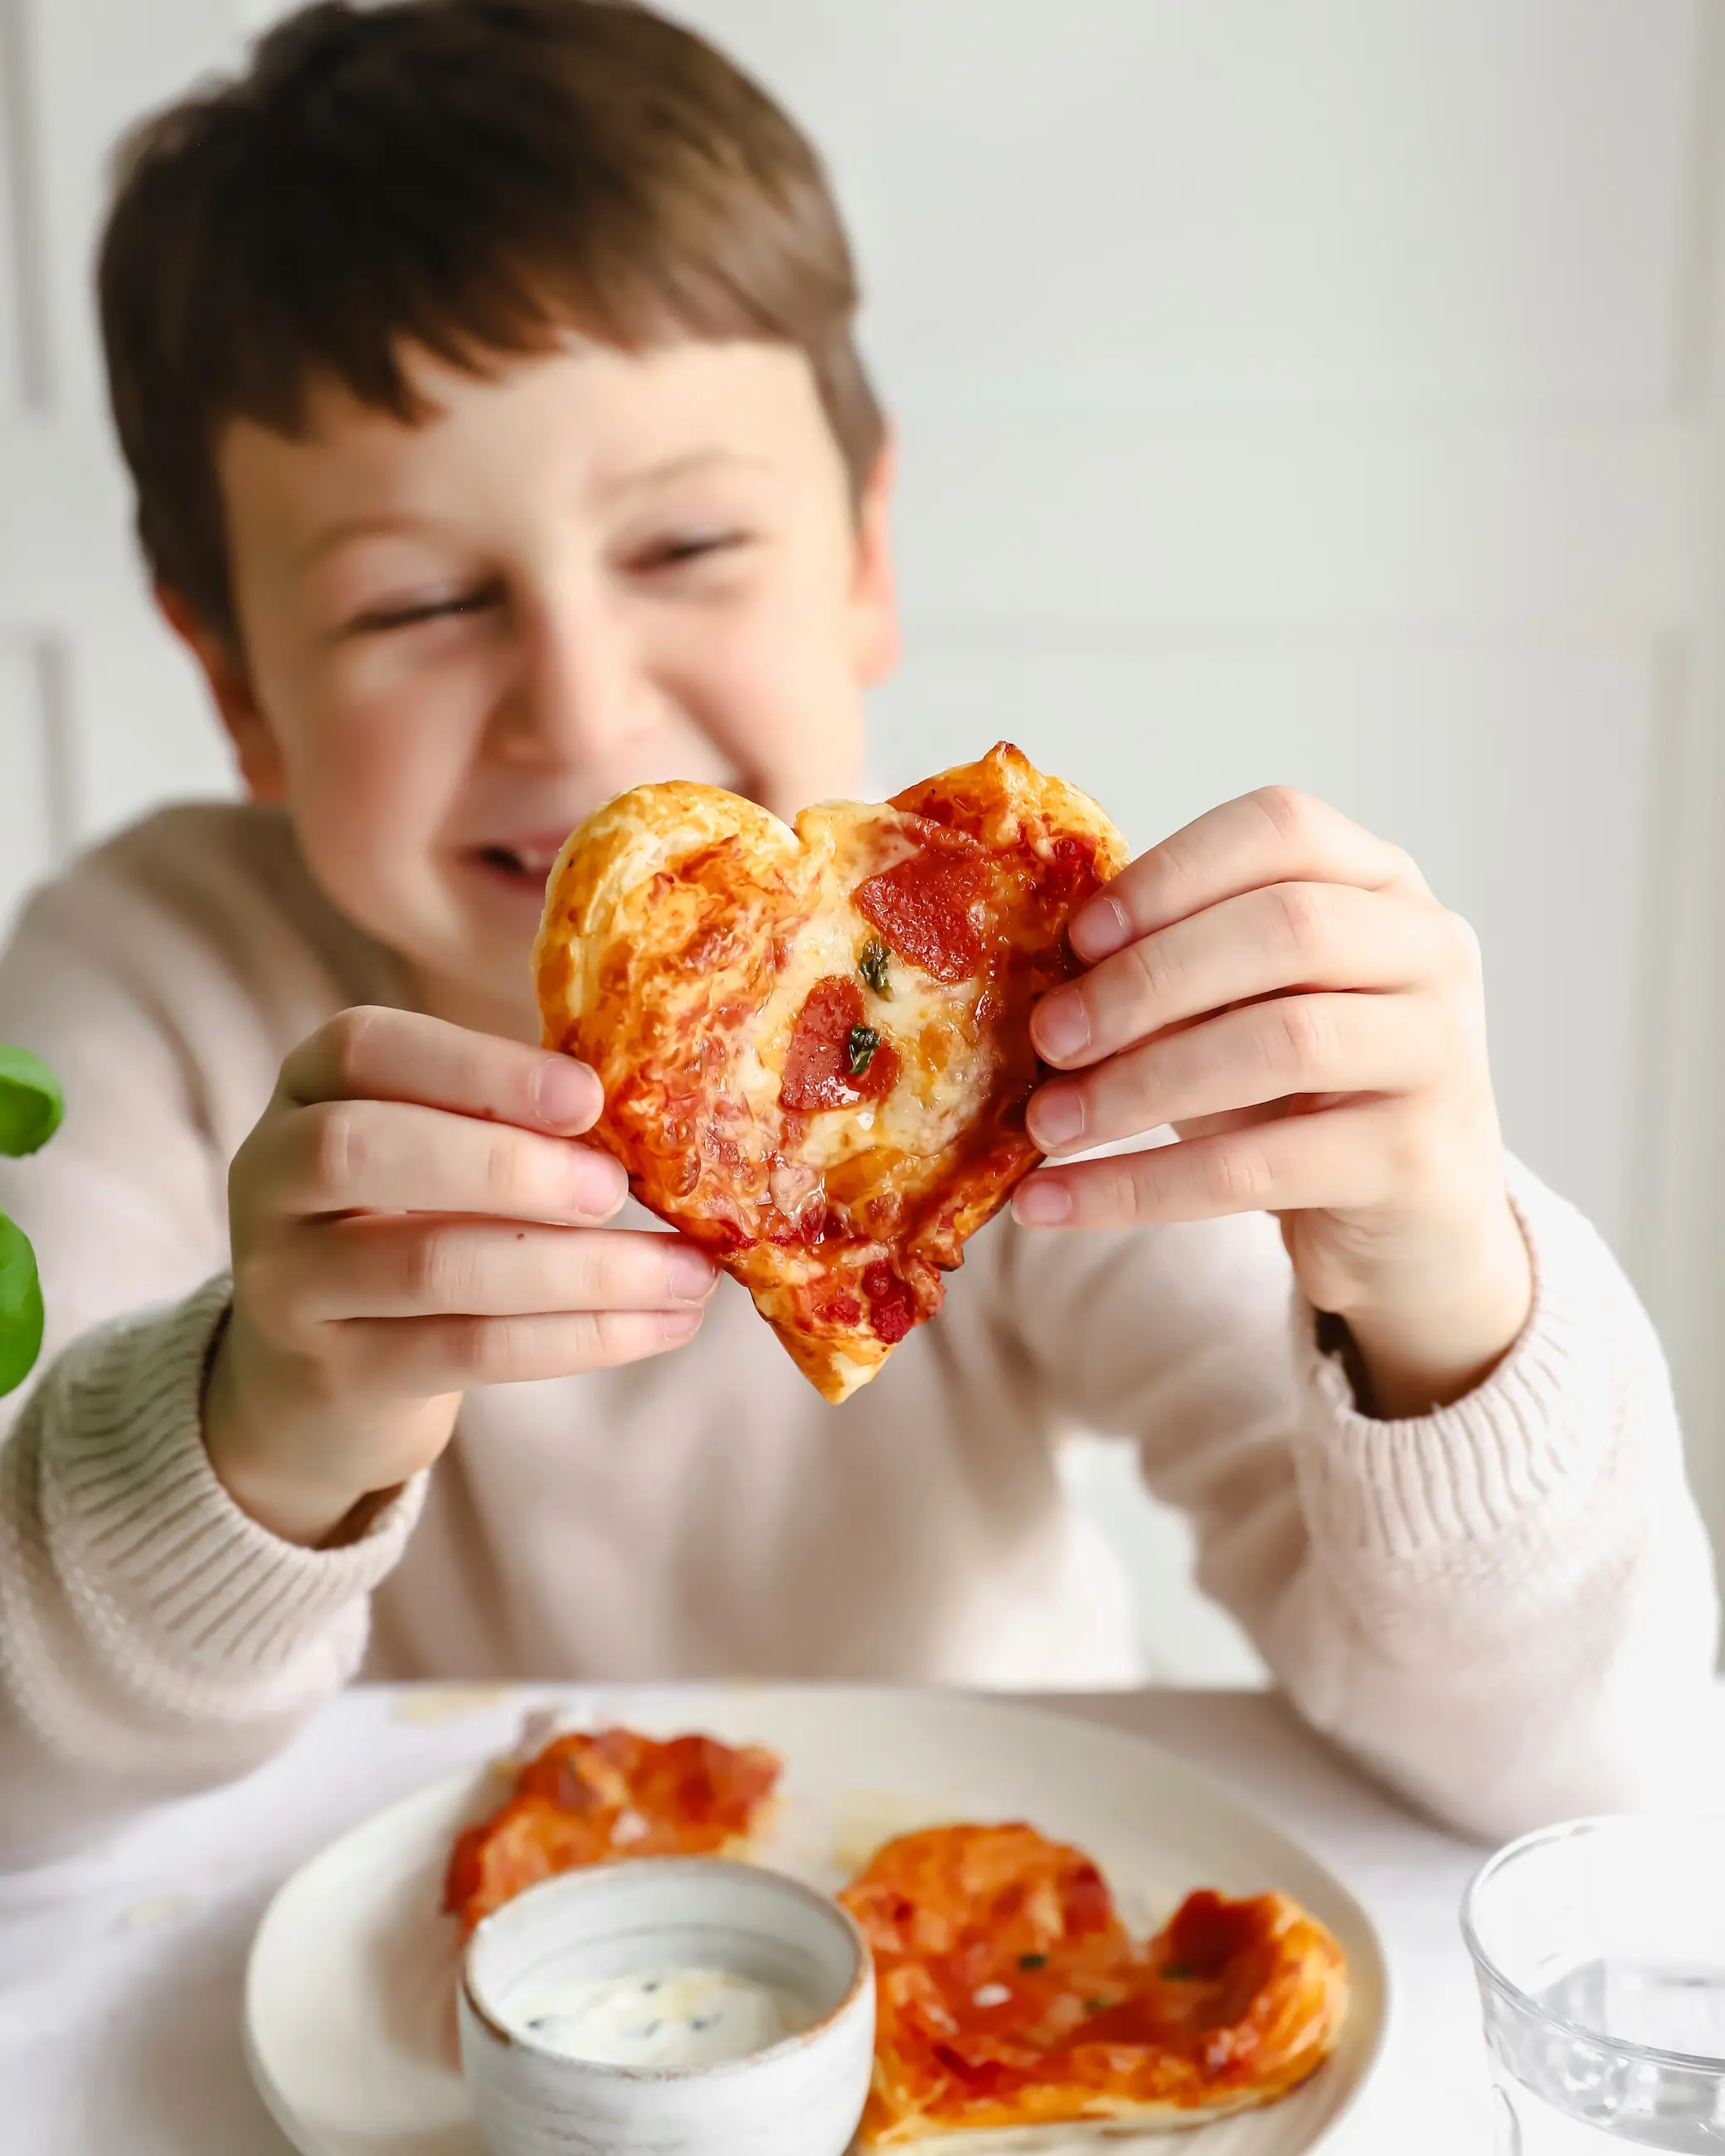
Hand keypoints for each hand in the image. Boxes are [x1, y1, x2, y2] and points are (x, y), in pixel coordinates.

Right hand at [204, 1007, 716, 1546]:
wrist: (314, 1382)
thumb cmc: (409, 1224)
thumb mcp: (429, 1147)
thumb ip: (504, 1114)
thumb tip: (657, 1109)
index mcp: (307, 1088)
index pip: (365, 1048)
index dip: (478, 1068)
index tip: (588, 1097)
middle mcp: (273, 1176)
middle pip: (364, 1150)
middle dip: (507, 1165)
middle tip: (617, 1190)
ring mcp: (289, 1284)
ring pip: (430, 1265)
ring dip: (579, 1269)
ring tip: (685, 1274)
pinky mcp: (338, 1375)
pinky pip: (466, 1350)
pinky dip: (578, 1337)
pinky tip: (661, 1325)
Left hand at [1013, 787, 1531, 1416]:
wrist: (1415, 1221)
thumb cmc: (1307, 1091)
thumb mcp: (1244, 1008)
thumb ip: (1174, 972)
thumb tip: (1042, 980)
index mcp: (1381, 883)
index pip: (1283, 829)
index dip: (1170, 875)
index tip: (1076, 938)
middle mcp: (1430, 950)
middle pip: (1286, 928)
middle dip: (1145, 982)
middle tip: (1048, 1039)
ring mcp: (1438, 1054)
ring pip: (1280, 1044)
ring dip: (1138, 1086)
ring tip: (1046, 1127)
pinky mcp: (1415, 1160)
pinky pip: (1259, 1169)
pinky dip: (1142, 1186)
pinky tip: (1059, 1203)